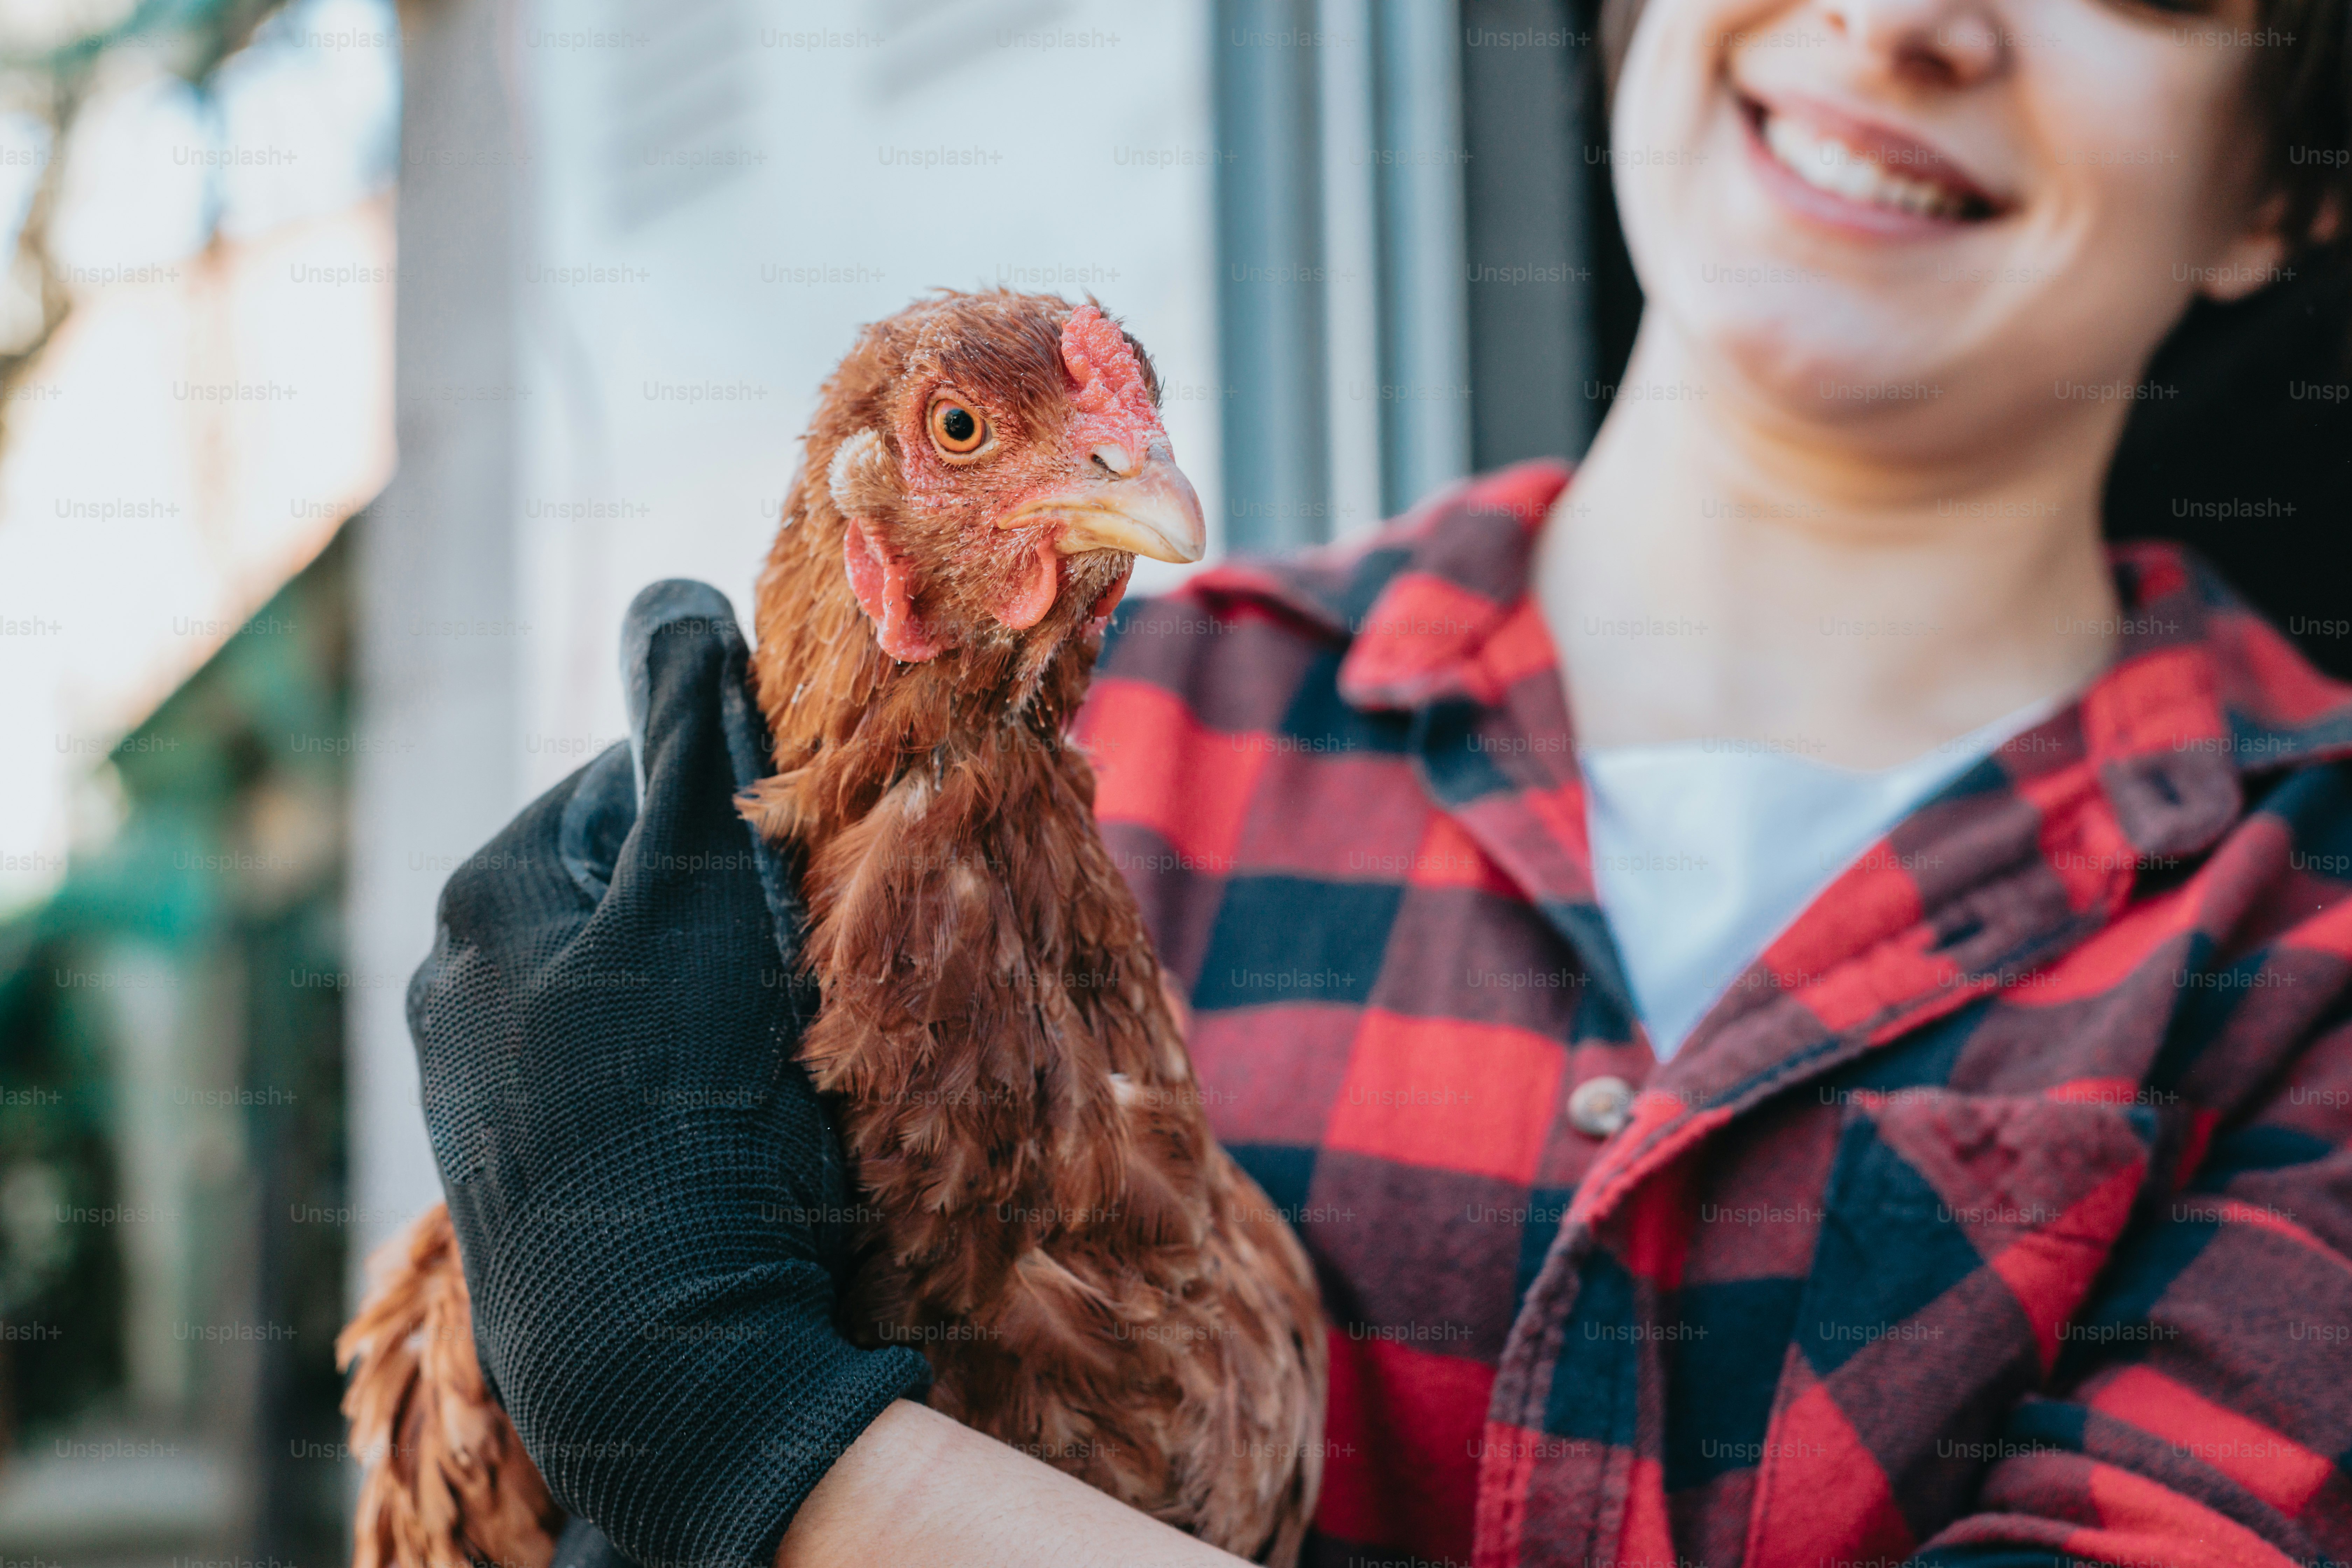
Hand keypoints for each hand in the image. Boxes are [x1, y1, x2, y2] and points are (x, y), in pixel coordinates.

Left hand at [412, 581, 927, 1567]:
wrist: (651, 1345)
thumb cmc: (686, 1095)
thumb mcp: (699, 881)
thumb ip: (691, 732)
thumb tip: (674, 592)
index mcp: (489, 891)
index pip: (639, 784)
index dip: (740, 814)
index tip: (794, 875)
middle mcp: (456, 978)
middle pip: (632, 885)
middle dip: (719, 905)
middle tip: (792, 970)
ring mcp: (479, 1082)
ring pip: (629, 981)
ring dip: (706, 993)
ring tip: (764, 1060)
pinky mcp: (516, 1165)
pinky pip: (617, 1071)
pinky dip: (677, 1077)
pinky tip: (722, 1126)